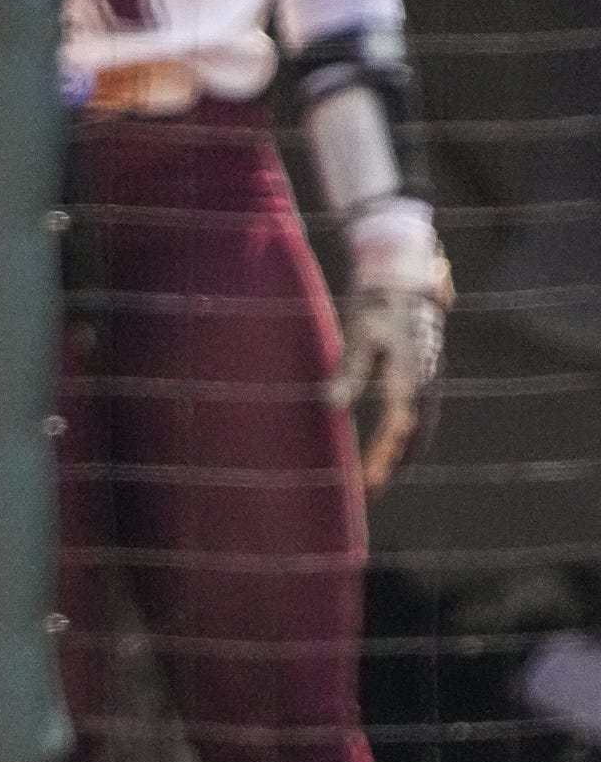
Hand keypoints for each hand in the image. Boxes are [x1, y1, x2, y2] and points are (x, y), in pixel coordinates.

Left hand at [330, 201, 451, 493]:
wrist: (403, 272)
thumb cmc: (376, 303)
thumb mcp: (358, 335)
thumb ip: (348, 373)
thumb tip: (331, 408)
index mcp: (410, 376)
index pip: (398, 430)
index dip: (383, 458)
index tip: (367, 481)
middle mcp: (426, 379)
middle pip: (416, 434)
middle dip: (396, 463)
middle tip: (374, 489)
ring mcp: (430, 374)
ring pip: (423, 423)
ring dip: (406, 451)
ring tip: (385, 475)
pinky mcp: (425, 368)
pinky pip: (421, 409)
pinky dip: (411, 432)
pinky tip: (396, 442)